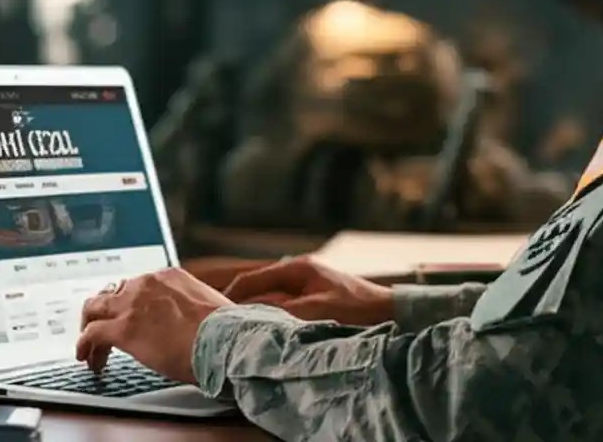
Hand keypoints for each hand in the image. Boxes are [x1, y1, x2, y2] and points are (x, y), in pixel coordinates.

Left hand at [76, 268, 233, 382]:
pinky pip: (91, 334)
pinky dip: (85, 346)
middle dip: (104, 312)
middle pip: (111, 293)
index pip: (138, 285)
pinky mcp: (122, 328)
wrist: (223, 340)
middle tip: (103, 329)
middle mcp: (147, 284)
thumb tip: (191, 324)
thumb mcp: (208, 306)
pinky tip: (87, 358)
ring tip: (90, 347)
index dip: (129, 303)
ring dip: (90, 327)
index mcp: (169, 276)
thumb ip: (190, 308)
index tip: (130, 316)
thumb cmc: (224, 330)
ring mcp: (132, 305)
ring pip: (94, 309)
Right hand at [224, 256, 393, 326]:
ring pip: (269, 301)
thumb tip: (253, 319)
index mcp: (298, 269)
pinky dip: (271, 319)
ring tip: (235, 331)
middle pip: (258, 290)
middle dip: (239, 306)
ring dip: (255, 314)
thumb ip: (284, 312)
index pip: (252, 280)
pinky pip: (282, 309)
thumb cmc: (358, 308)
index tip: (212, 312)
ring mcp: (306, 287)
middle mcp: (299, 274)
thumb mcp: (317, 311)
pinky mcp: (313, 301)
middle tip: (218, 325)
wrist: (390, 312)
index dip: (230, 296)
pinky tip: (263, 334)